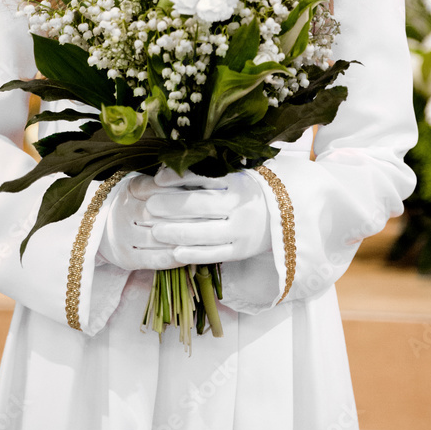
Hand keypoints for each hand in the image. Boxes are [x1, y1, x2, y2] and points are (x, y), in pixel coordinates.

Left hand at [98, 168, 270, 271]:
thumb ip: (203, 177)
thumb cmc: (245, 193)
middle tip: (150, 206)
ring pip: (205, 233)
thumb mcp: (231, 178)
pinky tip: (175, 251)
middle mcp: (240, 206)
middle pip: (202, 206)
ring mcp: (241, 231)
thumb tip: (164, 175)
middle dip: (173, 206)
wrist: (280, 215)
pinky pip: (214, 254)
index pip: (204, 179)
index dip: (179, 179)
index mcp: (237, 183)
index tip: (157, 180)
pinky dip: (194, 253)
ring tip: (156, 230)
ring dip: (178, 232)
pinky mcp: (240, 251)